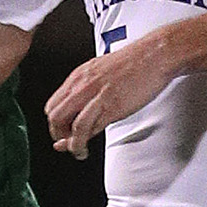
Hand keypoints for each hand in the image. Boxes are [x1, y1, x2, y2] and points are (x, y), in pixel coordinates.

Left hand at [44, 33, 179, 157]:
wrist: (153, 55)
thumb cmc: (133, 61)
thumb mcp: (100, 70)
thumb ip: (87, 87)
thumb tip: (79, 105)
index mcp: (79, 76)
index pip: (53, 104)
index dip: (54, 122)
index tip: (60, 131)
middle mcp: (83, 86)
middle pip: (56, 117)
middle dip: (58, 134)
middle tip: (66, 142)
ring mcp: (97, 97)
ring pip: (72, 126)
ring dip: (72, 144)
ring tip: (78, 150)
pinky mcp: (113, 107)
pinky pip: (92, 129)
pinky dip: (86, 142)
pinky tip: (87, 146)